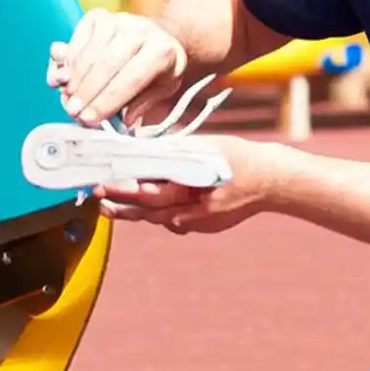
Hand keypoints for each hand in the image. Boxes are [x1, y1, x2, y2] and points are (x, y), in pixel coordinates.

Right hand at [47, 7, 188, 126]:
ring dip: (74, 79)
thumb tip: (122, 122)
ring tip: (67, 98)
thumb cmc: (160, 68)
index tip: (90, 118)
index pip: (131, 78)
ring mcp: (116, 20)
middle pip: (106, 64)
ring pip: (88, 53)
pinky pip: (76, 42)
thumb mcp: (163, 88)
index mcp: (161, 50)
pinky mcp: (97, 17)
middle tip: (73, 111)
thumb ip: (143, 104)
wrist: (158, 35)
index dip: (107, 100)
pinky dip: (67, 63)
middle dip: (87, 91)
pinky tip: (64, 79)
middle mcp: (139, 30)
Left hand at [93, 135, 282, 234]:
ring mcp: (199, 221)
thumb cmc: (241, 159)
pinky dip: (158, 215)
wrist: (272, 182)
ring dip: (134, 212)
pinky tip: (141, 210)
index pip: (151, 192)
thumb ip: (175, 149)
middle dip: (122, 202)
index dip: (125, 189)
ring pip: (159, 219)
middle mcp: (193, 210)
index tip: (104, 184)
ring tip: (109, 207)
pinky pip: (175, 222)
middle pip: (150, 210)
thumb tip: (143, 146)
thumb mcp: (207, 146)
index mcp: (193, 189)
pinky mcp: (203, 225)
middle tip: (97, 196)